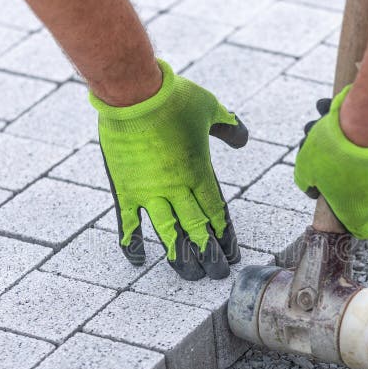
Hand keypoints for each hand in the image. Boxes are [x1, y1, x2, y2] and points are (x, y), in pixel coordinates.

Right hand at [91, 59, 247, 279]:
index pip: (216, 213)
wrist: (133, 92)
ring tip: (189, 276)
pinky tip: (139, 260)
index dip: (225, 236)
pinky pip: (128, 223)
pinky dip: (132, 242)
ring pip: (168, 233)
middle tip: (217, 274)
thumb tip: (242, 137)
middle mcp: (176, 188)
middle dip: (209, 254)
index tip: (231, 255)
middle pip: (197, 229)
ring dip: (180, 257)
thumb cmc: (174, 97)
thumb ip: (229, 126)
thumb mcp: (210, 108)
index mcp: (199, 172)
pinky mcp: (124, 188)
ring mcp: (148, 191)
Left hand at [294, 86, 367, 238]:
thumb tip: (312, 187)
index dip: (352, 222)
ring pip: (365, 167)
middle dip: (338, 173)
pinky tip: (350, 119)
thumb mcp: (306, 168)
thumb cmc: (334, 152)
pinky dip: (366, 138)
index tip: (342, 207)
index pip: (362, 229)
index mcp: (355, 210)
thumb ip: (307, 182)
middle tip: (322, 151)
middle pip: (356, 191)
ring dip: (349, 150)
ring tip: (329, 125)